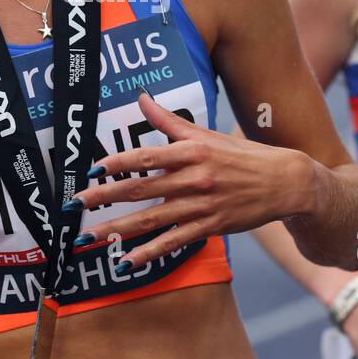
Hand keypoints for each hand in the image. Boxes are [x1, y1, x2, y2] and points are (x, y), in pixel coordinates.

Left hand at [69, 90, 314, 273]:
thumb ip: (169, 121)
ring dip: (118, 229)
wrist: (284, 182)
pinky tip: (126, 261)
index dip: (117, 163)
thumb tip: (141, 97)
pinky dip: (149, 253)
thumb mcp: (206, 135)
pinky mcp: (211, 227)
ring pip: (152, 219)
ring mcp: (202, 205)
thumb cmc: (240, 156)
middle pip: (141, 188)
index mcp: (192, 151)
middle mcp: (195, 178)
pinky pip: (174, 241)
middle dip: (104, 197)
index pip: (146, 155)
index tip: (91, 169)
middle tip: (74, 205)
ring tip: (89, 237)